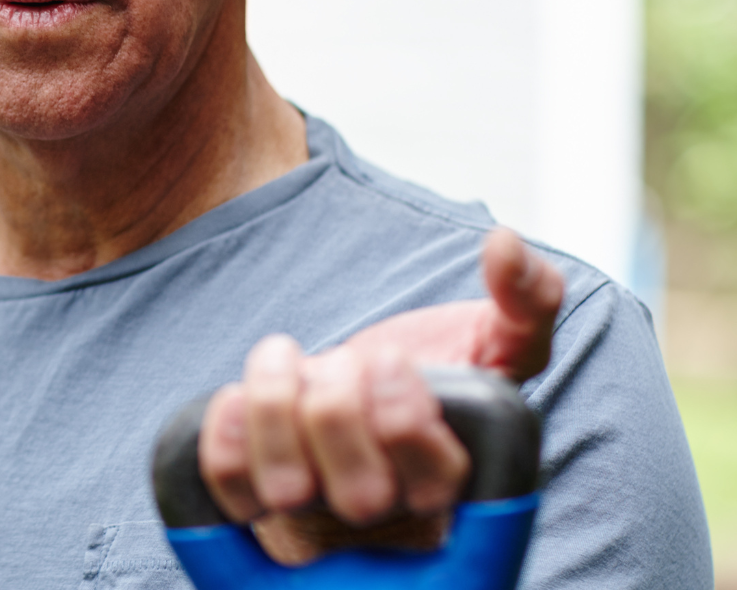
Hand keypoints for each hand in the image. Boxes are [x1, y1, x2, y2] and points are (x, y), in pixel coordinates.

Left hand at [197, 229, 564, 562]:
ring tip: (287, 360)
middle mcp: (384, 509)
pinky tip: (240, 392)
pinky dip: (227, 435)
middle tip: (343, 362)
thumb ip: (528, 298)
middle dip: (340, 412)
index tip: (392, 360)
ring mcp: (317, 508)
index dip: (406, 423)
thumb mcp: (500, 337)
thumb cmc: (436, 371)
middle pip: (359, 495)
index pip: (436, 485)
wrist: (359, 389)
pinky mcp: (259, 495)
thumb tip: (505, 244)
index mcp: (452, 479)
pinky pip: (230, 489)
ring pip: (287, 490)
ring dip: (277, 412)